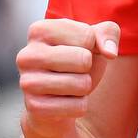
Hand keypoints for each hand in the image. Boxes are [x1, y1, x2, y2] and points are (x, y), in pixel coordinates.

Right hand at [17, 19, 120, 137]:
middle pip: (84, 59)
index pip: (87, 36)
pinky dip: (79, 106)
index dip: (91, 47)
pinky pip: (78, 107)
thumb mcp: (95, 40)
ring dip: (84, 87)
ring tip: (69, 85)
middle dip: (88, 68)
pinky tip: (64, 101)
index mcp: (39, 30)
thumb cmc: (76, 61)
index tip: (76, 50)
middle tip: (74, 71)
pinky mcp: (34, 107)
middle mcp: (27, 55)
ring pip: (82, 85)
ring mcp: (27, 82)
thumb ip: (108, 33)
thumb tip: (110, 52)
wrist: (57, 98)